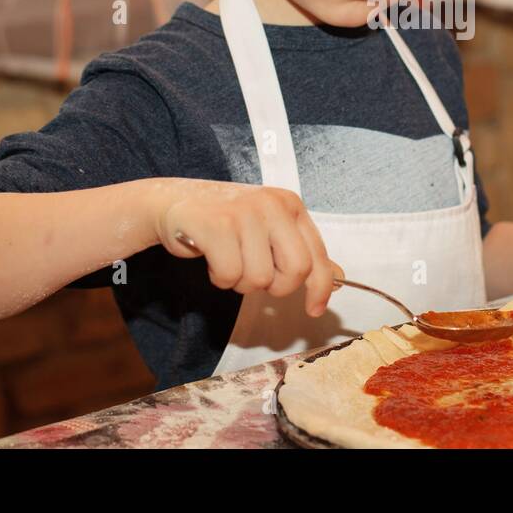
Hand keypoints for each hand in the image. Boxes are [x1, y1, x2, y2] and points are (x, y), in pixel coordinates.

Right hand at [148, 179, 342, 315]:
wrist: (174, 202)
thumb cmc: (225, 221)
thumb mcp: (269, 229)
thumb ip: (300, 251)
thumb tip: (339, 279)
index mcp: (290, 205)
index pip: (317, 254)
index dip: (321, 288)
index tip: (315, 309)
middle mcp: (272, 205)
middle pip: (296, 270)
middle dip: (276, 287)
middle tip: (256, 277)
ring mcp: (244, 212)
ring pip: (259, 278)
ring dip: (240, 282)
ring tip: (228, 260)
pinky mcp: (216, 225)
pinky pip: (229, 274)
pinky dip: (219, 278)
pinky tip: (211, 259)